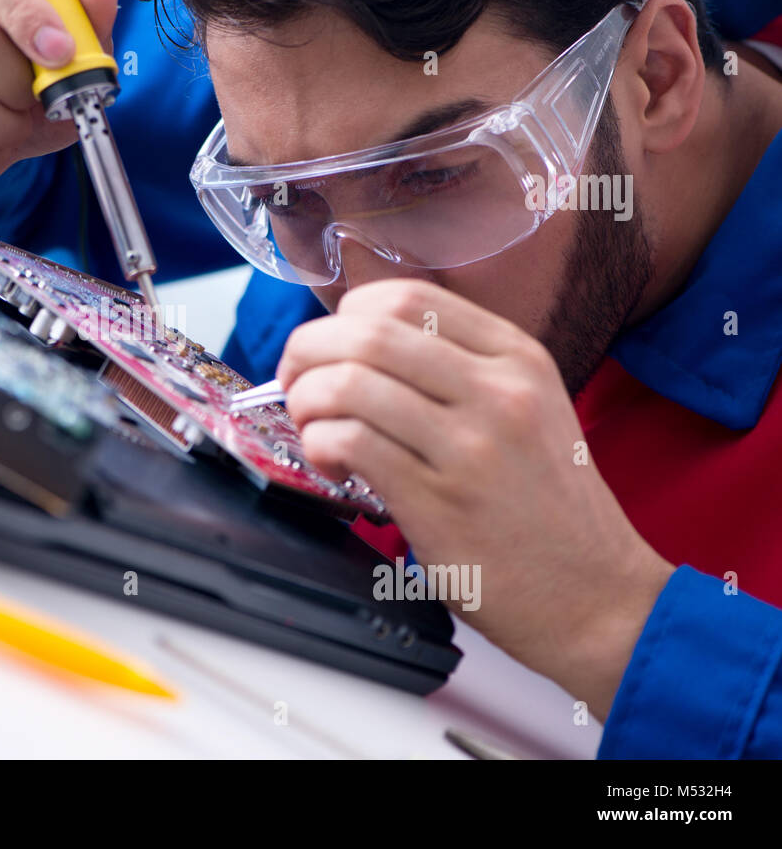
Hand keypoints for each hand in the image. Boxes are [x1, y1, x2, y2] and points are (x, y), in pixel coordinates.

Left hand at [276, 279, 673, 716]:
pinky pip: (352, 441)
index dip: (345, 317)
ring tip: (311, 427)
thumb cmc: (551, 510)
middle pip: (367, 333)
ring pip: (351, 383)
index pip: (406, 297)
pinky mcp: (441, 502)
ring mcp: (471, 446)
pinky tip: (330, 464)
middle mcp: (498, 391)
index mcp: (517, 358)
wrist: (601, 598)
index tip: (329, 348)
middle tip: (295, 382)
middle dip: (307, 352)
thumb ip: (460, 373)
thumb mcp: (531, 411)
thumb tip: (362, 351)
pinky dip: (320, 444)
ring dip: (307, 401)